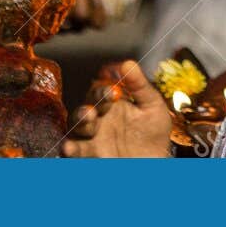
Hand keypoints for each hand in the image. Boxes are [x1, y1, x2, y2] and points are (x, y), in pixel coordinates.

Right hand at [60, 60, 174, 157]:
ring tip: (85, 125)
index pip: (101, 91)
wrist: (156, 163)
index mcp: (111, 103)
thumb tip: (127, 63)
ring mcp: (92, 138)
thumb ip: (139, 85)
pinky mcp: (89, 156)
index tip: (113, 91)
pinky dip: (70, 149)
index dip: (104, 90)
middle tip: (94, 111)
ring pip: (77, 129)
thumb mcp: (152, 105)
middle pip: (84, 110)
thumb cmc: (153, 132)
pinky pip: (76, 151)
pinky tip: (69, 148)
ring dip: (78, 126)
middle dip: (87, 110)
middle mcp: (98, 118)